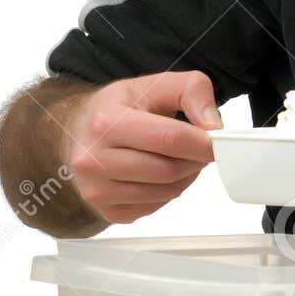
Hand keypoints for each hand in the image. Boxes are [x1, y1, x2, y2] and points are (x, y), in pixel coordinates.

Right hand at [62, 70, 220, 223]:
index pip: (171, 139)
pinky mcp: (107, 211)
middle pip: (170, 169)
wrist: (77, 132)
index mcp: (105, 123)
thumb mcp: (154, 84)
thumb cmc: (118, 108)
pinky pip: (157, 206)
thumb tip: (213, 125)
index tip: (218, 141)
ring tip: (178, 157)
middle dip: (195, 159)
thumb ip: (192, 91)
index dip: (204, 142)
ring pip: (168, 191)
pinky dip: (168, 191)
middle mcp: (94, 160)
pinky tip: (159, 173)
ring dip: (185, 176)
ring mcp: (97, 190)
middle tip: (199, 147)